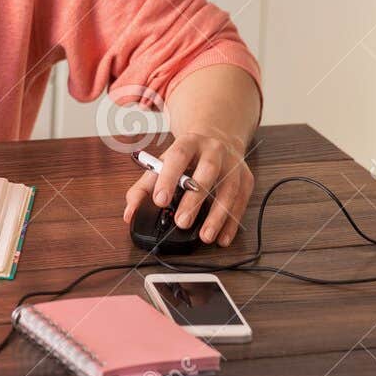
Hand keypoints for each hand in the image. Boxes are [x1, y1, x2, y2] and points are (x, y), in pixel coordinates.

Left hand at [120, 131, 252, 245]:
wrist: (216, 138)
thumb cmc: (186, 156)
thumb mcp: (162, 164)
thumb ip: (142, 188)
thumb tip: (128, 213)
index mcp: (188, 143)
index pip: (178, 157)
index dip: (168, 178)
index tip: (160, 200)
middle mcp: (213, 151)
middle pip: (207, 172)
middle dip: (194, 199)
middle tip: (181, 222)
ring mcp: (232, 164)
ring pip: (229, 189)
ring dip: (218, 215)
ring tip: (205, 236)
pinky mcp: (246, 179)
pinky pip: (242, 202)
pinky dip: (232, 222)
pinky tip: (222, 238)